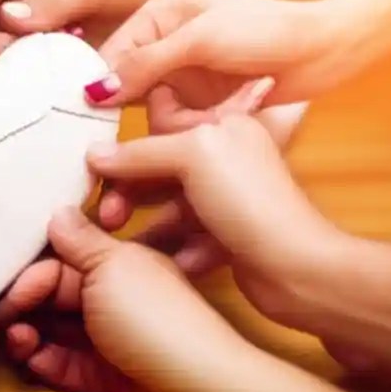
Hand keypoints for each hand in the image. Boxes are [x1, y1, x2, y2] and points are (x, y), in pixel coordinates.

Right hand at [3, 208, 253, 391]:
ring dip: (31, 333)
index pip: (61, 261)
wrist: (199, 389)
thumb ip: (80, 242)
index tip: (8, 291)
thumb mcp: (112, 268)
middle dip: (24, 303)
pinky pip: (71, 365)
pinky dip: (49, 362)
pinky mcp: (114, 374)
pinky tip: (32, 361)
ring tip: (15, 340)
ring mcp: (114, 337)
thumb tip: (58, 211)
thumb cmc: (159, 323)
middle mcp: (114, 296)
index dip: (31, 275)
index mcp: (118, 261)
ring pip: (60, 331)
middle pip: (56, 294)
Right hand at [84, 0, 338, 108]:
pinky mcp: (204, 98)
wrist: (326, 49)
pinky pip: (178, 120)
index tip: (85, 121)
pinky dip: (188, 128)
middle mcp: (165, 43)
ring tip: (192, 123)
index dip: (97, 86)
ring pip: (151, 108)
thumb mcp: (199, 41)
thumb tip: (96, 90)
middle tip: (122, 140)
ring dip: (168, 122)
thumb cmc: (266, 31)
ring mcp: (185, 72)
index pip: (110, 54)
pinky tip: (204, 128)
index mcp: (158, 14)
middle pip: (126, 84)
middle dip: (129, 112)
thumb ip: (145, 64)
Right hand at [93, 84, 309, 256]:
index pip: (161, 123)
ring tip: (117, 241)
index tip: (93, 163)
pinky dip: (172, 250)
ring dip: (143, 225)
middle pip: (159, 170)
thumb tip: (94, 153)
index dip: (128, 142)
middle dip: (128, 191)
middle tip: (103, 214)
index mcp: (222, 126)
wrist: (297, 268)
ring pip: (168, 208)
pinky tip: (165, 260)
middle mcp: (225, 160)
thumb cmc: (253, 202)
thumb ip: (140, 151)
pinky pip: (186, 239)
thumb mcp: (192, 156)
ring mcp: (227, 200)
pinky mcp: (228, 238)